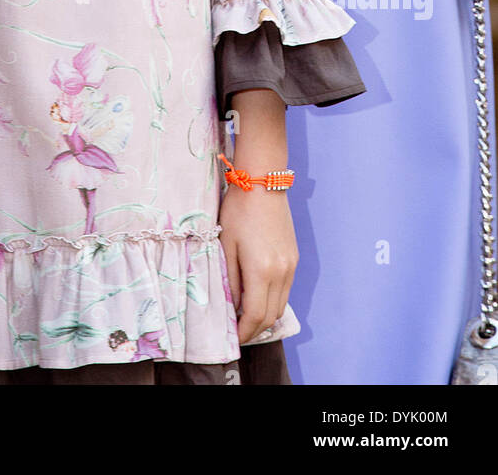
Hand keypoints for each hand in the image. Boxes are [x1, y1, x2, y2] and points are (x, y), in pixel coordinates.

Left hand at [219, 185, 298, 342]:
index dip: (244, 331)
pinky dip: (273, 300)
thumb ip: (231, 278)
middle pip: (271, 316)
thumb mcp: (226, 244)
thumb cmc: (238, 210)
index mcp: (261, 270)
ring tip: (246, 316)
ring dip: (265, 316)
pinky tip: (258, 296)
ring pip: (281, 305)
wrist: (263, 183)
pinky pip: (286, 290)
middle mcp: (281, 272)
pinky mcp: (294, 258)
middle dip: (255, 329)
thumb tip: (233, 304)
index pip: (255, 315)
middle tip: (238, 331)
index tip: (233, 337)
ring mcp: (291, 265)